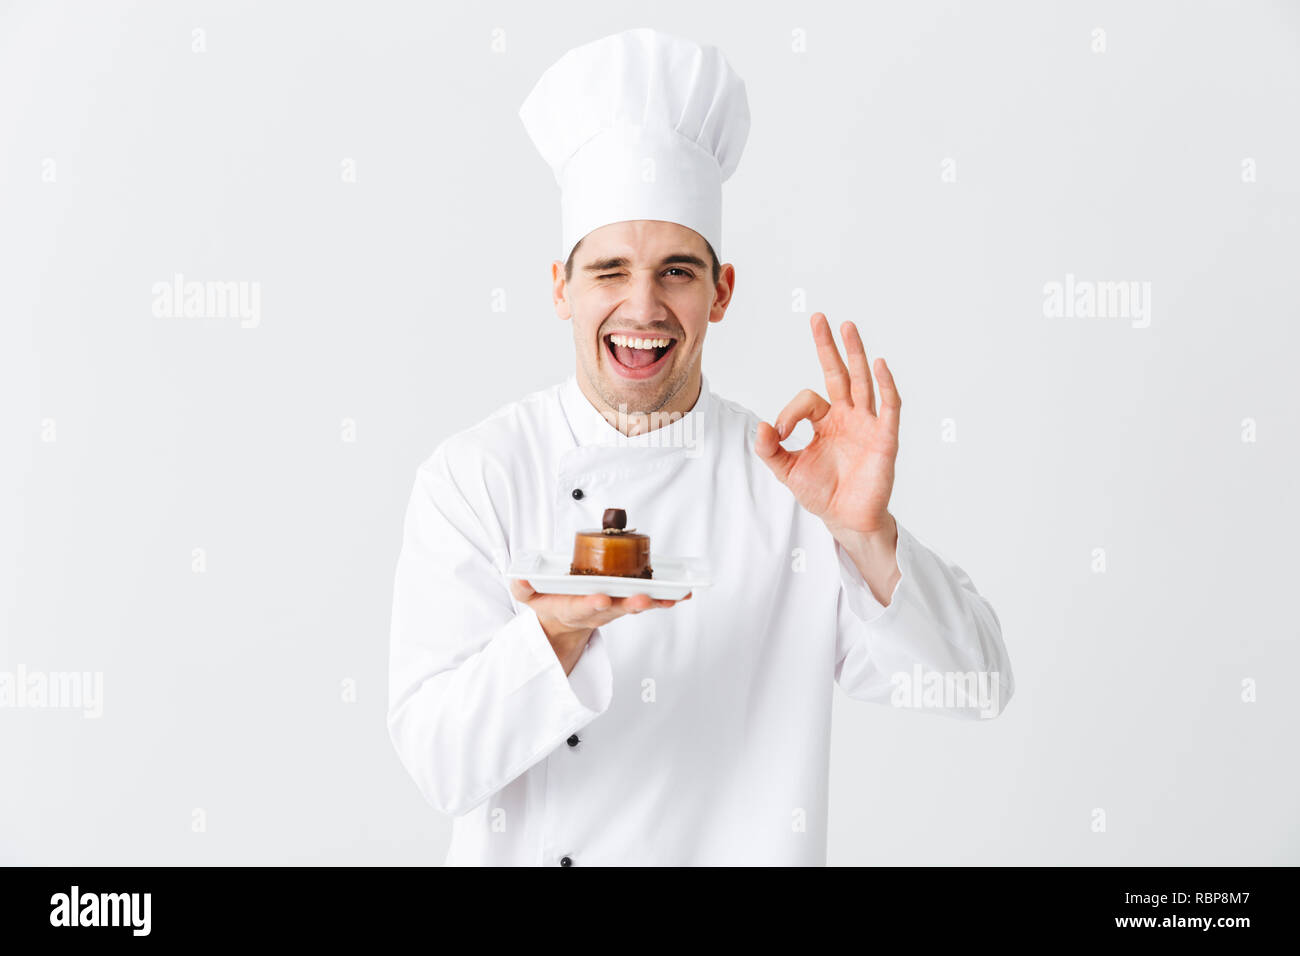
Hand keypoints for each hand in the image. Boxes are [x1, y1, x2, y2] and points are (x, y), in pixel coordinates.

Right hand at [509, 579, 690, 674]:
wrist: (566, 623)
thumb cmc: (551, 604)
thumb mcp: (530, 599)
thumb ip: (524, 588)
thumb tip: (519, 578)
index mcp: (574, 609)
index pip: (583, 607)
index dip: (592, 603)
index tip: (600, 599)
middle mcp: (598, 611)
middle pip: (616, 609)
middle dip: (630, 605)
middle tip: (643, 600)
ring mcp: (615, 609)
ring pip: (636, 606)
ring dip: (655, 602)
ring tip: (673, 597)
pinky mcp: (626, 604)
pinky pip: (648, 601)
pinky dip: (664, 599)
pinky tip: (682, 594)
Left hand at [754, 312, 900, 541]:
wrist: (846, 519)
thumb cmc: (822, 493)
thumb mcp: (787, 471)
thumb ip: (770, 449)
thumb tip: (759, 426)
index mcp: (826, 420)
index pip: (808, 398)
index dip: (789, 411)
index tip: (778, 433)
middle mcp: (848, 416)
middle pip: (839, 372)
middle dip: (829, 345)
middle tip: (819, 318)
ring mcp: (868, 424)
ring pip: (862, 381)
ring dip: (856, 354)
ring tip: (847, 326)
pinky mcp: (885, 437)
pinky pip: (888, 406)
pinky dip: (886, 384)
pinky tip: (879, 364)